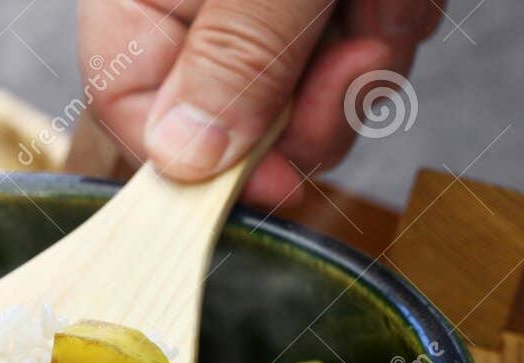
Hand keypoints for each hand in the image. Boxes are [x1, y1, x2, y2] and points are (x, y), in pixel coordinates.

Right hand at [79, 0, 444, 205]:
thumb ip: (233, 58)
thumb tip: (183, 162)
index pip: (133, 110)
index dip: (206, 165)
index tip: (276, 184)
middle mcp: (191, 9)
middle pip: (231, 121)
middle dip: (311, 109)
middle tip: (357, 60)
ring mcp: (260, 9)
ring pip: (307, 93)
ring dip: (365, 60)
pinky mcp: (319, 5)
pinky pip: (356, 47)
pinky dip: (389, 20)